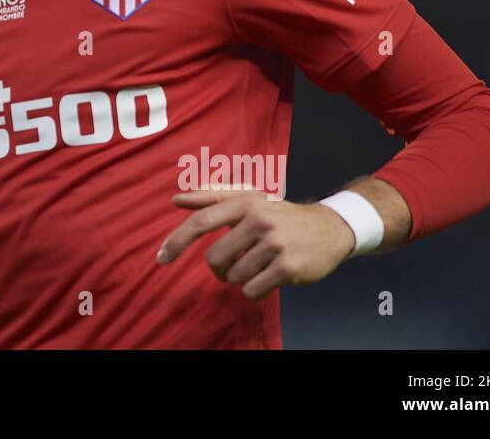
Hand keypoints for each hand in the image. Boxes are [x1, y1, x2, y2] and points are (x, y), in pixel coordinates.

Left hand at [156, 189, 356, 299]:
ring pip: (233, 276)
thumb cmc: (280, 215)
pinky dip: (255, 290)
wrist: (329, 228)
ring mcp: (274, 244)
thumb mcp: (250, 199)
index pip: (201, 221)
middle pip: (213, 258)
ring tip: (259, 265)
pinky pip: (252, 290)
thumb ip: (212, 198)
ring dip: (240, 278)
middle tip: (234, 264)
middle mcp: (258, 220)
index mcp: (245, 202)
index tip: (161, 258)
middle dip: (219, 268)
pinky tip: (270, 277)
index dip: (176, 240)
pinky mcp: (287, 267)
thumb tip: (176, 199)